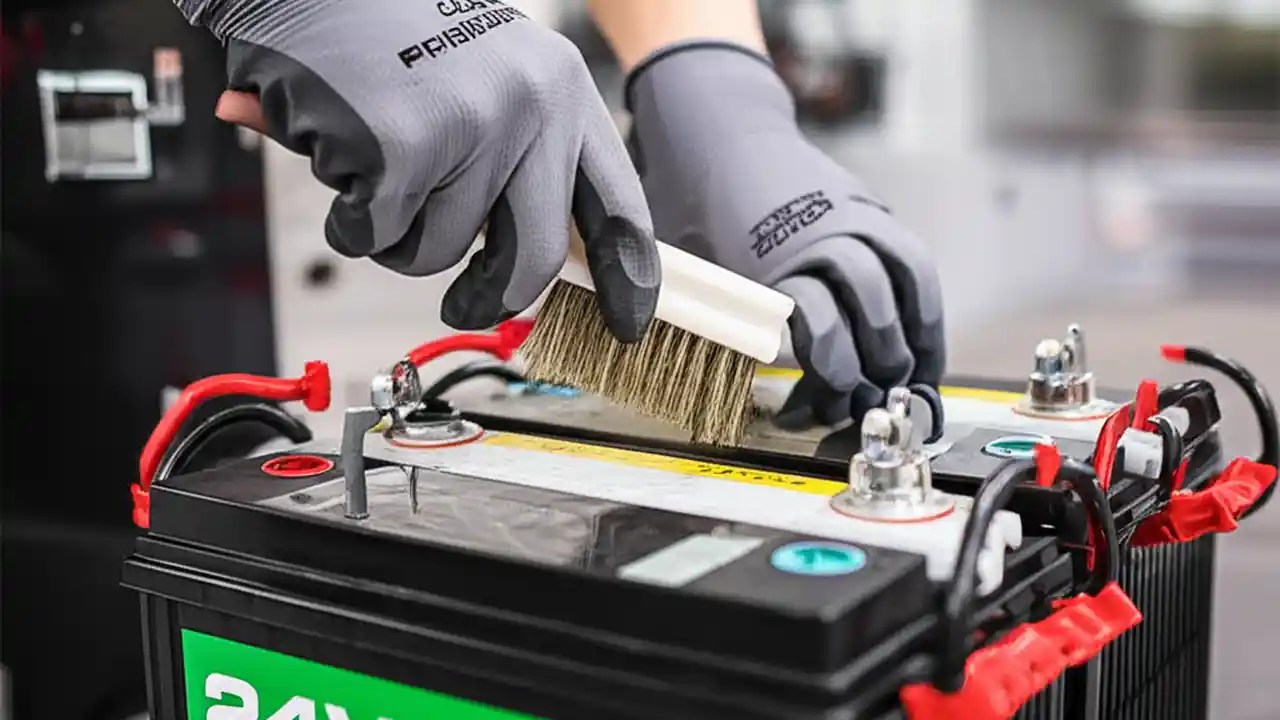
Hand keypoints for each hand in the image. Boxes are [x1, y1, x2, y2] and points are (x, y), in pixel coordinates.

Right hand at [183, 0, 658, 340]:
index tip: (627, 322)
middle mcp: (532, 105)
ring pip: (440, 251)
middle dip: (491, 295)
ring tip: (374, 167)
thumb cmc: (390, 20)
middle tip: (463, 304)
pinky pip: (379, 236)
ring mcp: (473, 126)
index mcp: (562, 87)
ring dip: (395, 233)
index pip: (617, 204)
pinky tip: (341, 160)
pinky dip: (348, 218)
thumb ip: (518, 154)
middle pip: (533, 257)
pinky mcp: (406, 148)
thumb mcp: (487, 71)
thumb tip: (534, 252)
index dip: (626, 275)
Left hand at [626, 42, 944, 424]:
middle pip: (871, 303)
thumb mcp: (692, 271)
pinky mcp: (868, 208)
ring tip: (920, 378)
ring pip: (907, 276)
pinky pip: (913, 256)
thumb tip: (771, 399)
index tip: (817, 410)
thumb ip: (724, 328)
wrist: (719, 133)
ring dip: (921, 334)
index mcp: (768, 258)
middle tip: (870, 400)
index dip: (828, 376)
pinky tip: (926, 338)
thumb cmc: (698, 212)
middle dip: (879, 361)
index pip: (817, 323)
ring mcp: (851, 215)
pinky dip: (926, 301)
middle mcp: (819, 233)